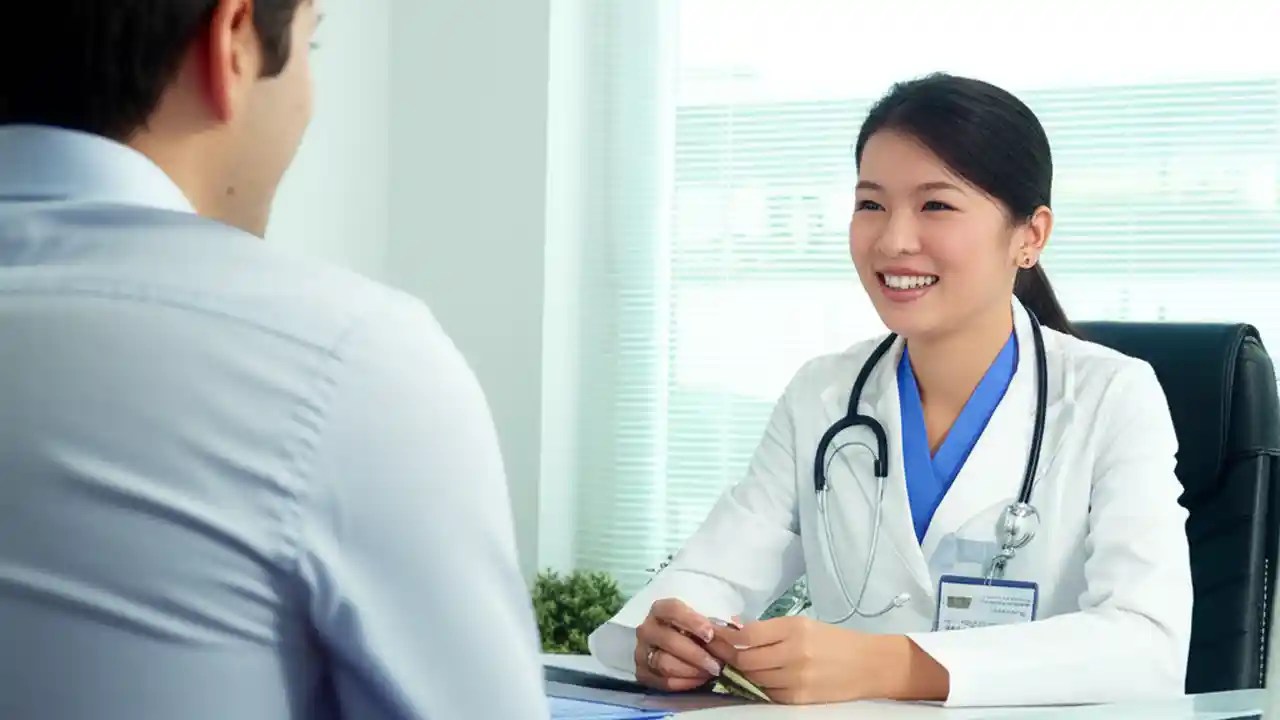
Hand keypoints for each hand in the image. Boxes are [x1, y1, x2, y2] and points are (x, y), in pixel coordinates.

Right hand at [633, 598, 725, 691]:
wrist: (672, 649)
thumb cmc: (691, 631)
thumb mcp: (702, 620)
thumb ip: (716, 622)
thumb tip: (736, 627)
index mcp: (660, 610)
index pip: (672, 610)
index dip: (691, 621)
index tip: (710, 634)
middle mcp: (646, 629)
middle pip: (669, 640)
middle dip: (696, 654)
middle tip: (717, 664)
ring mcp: (641, 652)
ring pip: (664, 663)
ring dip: (691, 670)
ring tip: (710, 673)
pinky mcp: (642, 673)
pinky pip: (662, 681)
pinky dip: (683, 682)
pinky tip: (699, 680)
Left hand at [713, 616, 948, 704]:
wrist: (868, 665)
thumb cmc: (834, 640)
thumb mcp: (802, 624)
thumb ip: (767, 628)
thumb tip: (732, 626)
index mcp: (794, 629)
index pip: (747, 635)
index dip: (726, 637)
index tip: (714, 634)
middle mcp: (794, 654)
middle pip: (746, 660)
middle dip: (729, 657)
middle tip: (717, 652)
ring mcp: (796, 679)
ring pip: (753, 678)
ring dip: (741, 672)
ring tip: (734, 664)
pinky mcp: (799, 699)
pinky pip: (767, 693)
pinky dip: (758, 686)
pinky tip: (756, 678)